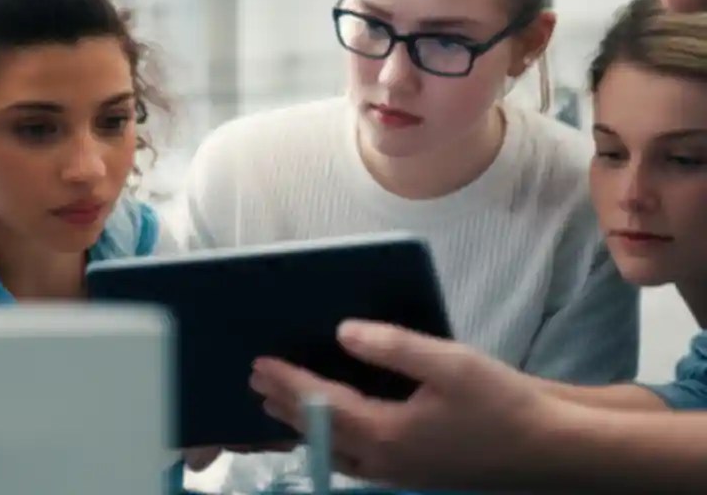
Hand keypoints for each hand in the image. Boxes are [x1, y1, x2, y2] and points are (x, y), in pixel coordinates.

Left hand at [247, 319, 558, 489]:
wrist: (551, 451)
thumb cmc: (505, 404)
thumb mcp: (449, 363)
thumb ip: (393, 346)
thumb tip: (342, 331)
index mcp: (387, 433)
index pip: (320, 404)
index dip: (287, 382)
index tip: (259, 363)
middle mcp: (385, 460)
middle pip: (320, 432)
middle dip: (285, 406)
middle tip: (255, 383)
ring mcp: (399, 473)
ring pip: (336, 452)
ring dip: (305, 429)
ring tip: (280, 409)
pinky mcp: (415, 474)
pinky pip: (357, 461)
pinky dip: (333, 443)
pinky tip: (336, 431)